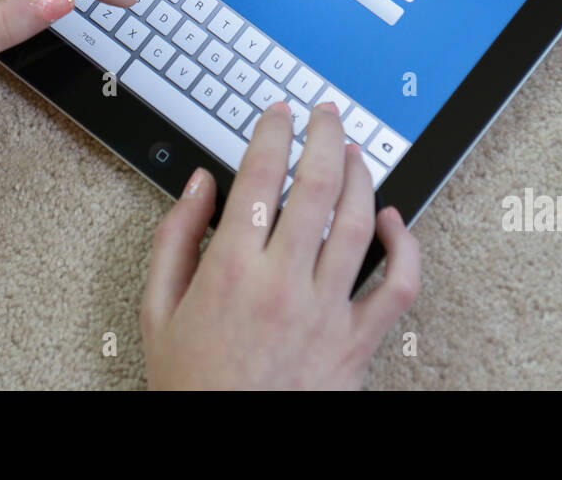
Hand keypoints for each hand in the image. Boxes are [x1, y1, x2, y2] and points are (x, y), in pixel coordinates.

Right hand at [140, 101, 419, 389]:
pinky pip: (398, 284)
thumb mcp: (157, 310)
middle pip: (316, 184)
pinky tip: (392, 218)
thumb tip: (201, 183)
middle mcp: (283, 283)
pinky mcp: (357, 341)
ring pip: (358, 222)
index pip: (260, 175)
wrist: (228, 448)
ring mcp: (327, 312)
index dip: (274, 132)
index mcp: (230, 271)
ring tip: (354, 151)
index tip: (279, 115)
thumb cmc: (194, 385)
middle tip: (326, 114)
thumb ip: (175, 237)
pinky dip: (405, 244)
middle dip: (325, 135)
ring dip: (361, 174)